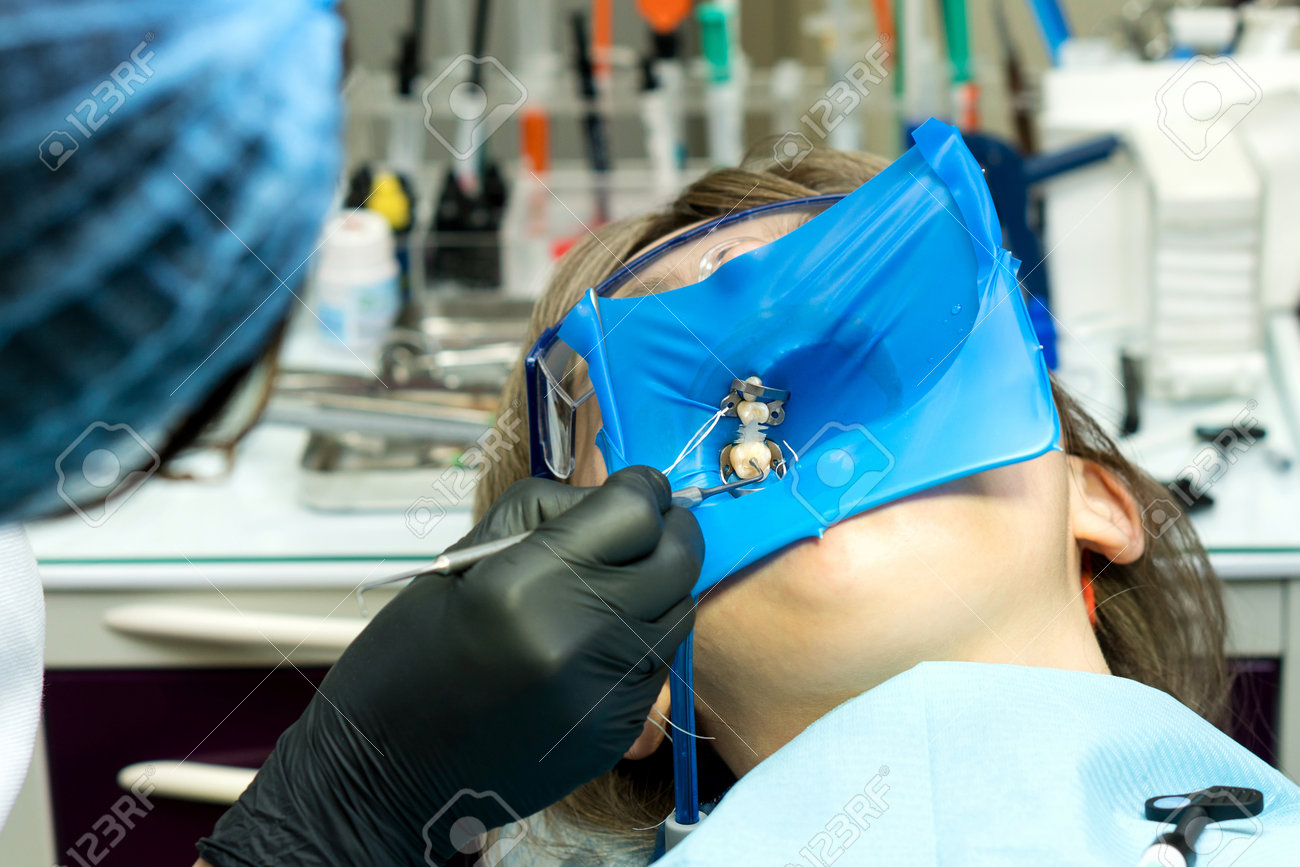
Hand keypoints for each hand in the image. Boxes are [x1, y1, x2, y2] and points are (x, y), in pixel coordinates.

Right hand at [197, 466, 702, 865]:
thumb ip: (544, 513)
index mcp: (526, 583)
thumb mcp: (460, 561)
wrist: (388, 776)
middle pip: (679, 556)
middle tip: (637, 528)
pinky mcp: (618, 730)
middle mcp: (578, 636)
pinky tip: (594, 642)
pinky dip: (641, 638)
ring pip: (681, 608)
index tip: (630, 490)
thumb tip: (614, 496)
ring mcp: (606, 690)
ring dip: (658, 585)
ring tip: (609, 587)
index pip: (636, 511)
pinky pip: (660, 661)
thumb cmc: (409, 657)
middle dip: (667, 530)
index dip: (640, 489)